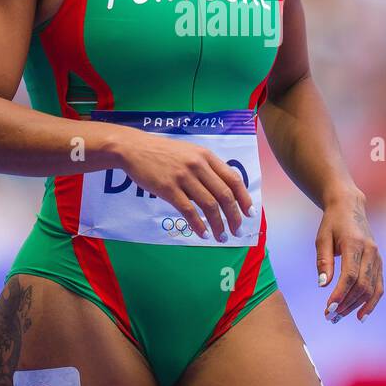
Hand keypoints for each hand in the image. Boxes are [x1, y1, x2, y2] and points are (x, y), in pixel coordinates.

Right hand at [117, 128, 253, 241]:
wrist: (135, 149)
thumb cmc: (164, 153)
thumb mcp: (190, 153)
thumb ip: (207, 168)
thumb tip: (225, 191)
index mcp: (207, 156)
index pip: (233, 179)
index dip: (244, 198)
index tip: (249, 213)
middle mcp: (198, 165)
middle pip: (224, 195)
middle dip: (234, 216)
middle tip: (237, 230)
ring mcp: (183, 177)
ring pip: (209, 205)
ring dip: (219, 224)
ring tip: (222, 237)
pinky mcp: (168, 188)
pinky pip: (188, 210)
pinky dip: (199, 225)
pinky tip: (204, 234)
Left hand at [317, 191, 381, 321]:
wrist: (350, 207)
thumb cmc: (332, 223)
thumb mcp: (322, 238)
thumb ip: (323, 261)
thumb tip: (323, 285)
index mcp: (355, 244)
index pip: (350, 275)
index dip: (340, 294)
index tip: (328, 308)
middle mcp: (370, 251)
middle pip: (362, 285)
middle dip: (346, 304)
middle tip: (330, 316)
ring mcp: (377, 257)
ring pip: (371, 288)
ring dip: (356, 306)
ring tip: (339, 317)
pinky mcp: (379, 262)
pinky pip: (379, 286)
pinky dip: (372, 302)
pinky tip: (361, 315)